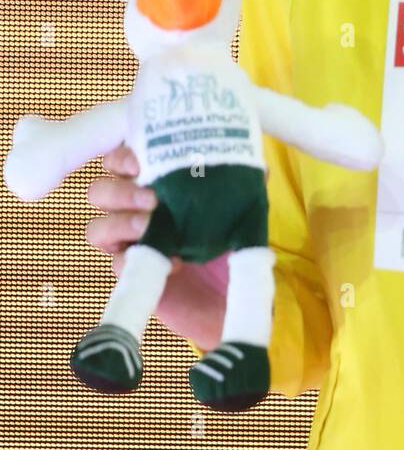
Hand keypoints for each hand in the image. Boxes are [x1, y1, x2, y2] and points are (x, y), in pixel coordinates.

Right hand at [87, 144, 227, 352]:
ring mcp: (130, 244)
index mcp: (153, 184)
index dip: (122, 156)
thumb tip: (260, 169)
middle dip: (119, 190)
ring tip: (150, 225)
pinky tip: (173, 262)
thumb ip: (242, 186)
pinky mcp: (134, 275)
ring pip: (98, 228)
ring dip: (120, 223)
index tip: (141, 159)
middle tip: (152, 197)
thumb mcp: (240, 206)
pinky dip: (138, 260)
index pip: (120, 161)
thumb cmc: (229, 239)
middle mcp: (134, 211)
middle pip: (100, 191)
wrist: (234, 294)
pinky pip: (118, 265)